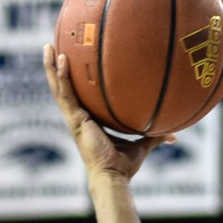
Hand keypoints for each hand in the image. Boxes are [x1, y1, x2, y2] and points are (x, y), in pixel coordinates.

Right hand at [43, 45, 168, 180]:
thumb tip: (174, 136)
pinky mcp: (74, 120)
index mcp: (88, 120)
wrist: (113, 176)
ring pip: (58, 88)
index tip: (71, 62)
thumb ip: (155, 136)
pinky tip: (62, 59)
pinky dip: (62, 77)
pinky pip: (66, 94)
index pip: (77, 96)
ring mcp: (73, 118)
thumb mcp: (141, 145)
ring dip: (51, 67)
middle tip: (53, 46)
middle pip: (62, 88)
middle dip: (55, 67)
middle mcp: (77, 117)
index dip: (72, 80)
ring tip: (49, 46)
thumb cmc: (124, 165)